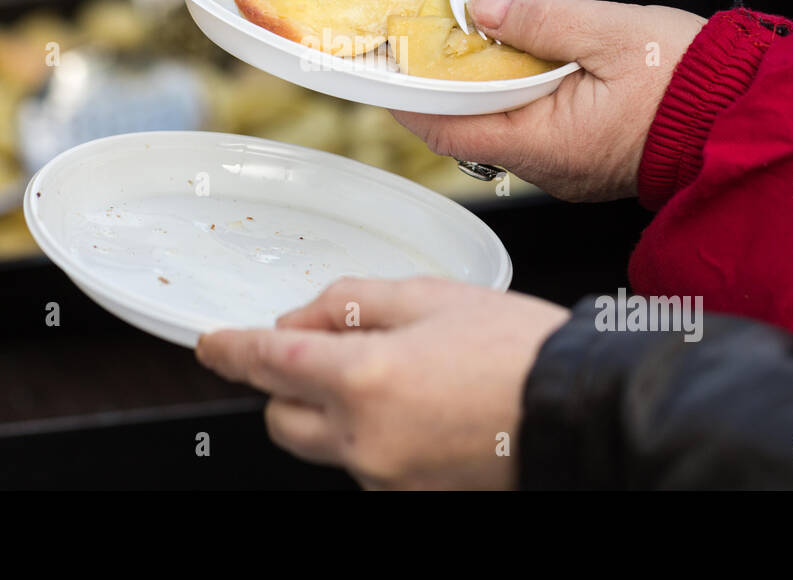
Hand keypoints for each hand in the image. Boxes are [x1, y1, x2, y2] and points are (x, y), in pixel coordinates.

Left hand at [196, 277, 569, 488]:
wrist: (580, 409)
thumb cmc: (517, 349)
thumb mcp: (429, 296)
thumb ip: (350, 301)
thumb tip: (302, 317)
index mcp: (362, 379)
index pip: (268, 362)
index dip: (231, 351)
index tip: (212, 345)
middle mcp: (363, 440)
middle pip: (281, 419)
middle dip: (285, 384)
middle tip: (323, 350)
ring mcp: (386, 477)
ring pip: (324, 443)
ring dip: (334, 409)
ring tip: (400, 372)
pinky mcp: (409, 496)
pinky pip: (366, 462)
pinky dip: (372, 432)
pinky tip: (419, 404)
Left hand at [394, 0, 705, 201]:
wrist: (750, 113)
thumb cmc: (694, 79)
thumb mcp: (611, 31)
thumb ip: (541, 18)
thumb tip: (481, 8)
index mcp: (549, 142)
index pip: (450, 130)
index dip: (408, 99)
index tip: (382, 69)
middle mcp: (550, 167)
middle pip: (468, 130)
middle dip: (438, 87)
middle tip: (417, 43)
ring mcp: (566, 168)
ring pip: (498, 129)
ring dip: (476, 90)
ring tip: (461, 44)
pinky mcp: (583, 160)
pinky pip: (530, 131)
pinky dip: (511, 98)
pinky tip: (511, 63)